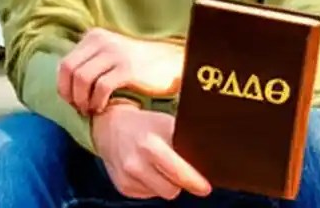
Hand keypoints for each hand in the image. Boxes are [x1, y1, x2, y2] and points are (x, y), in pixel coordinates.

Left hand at [57, 28, 183, 114]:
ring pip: (82, 79)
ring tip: (91, 109)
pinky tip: (103, 108)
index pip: (65, 63)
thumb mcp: (111, 54)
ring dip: (82, 100)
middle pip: (70, 70)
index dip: (63, 86)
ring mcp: (115, 53)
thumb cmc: (139, 64)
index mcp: (94, 37)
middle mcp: (102, 41)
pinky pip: (101, 87)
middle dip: (70, 94)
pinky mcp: (128, 68)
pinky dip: (97, 101)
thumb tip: (66, 84)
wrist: (171, 62)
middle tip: (79, 108)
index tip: (71, 101)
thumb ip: (90, 62)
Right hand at [91, 102, 211, 200]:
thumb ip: (185, 141)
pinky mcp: (123, 188)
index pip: (178, 173)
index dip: (195, 182)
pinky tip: (148, 169)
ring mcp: (128, 178)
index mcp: (150, 146)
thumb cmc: (144, 125)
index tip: (205, 187)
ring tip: (160, 166)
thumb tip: (210, 156)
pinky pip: (149, 194)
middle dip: (181, 183)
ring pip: (161, 194)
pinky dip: (152, 185)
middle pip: (172, 190)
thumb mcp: (166, 124)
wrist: (110, 127)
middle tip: (183, 173)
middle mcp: (136, 164)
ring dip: (166, 184)